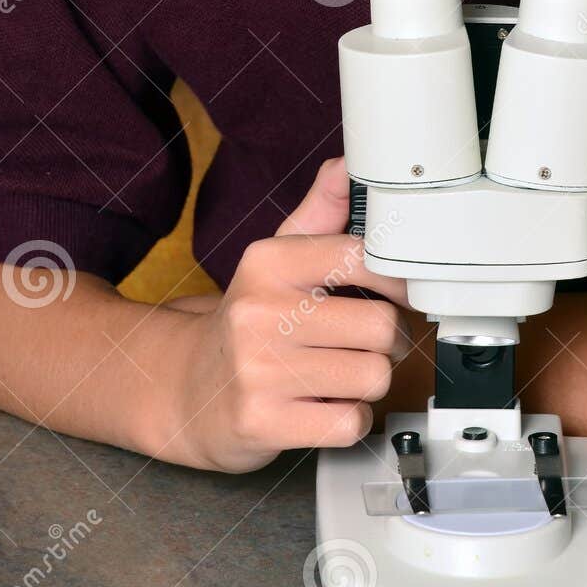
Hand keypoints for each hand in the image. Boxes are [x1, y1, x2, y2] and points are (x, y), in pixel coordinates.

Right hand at [162, 158, 409, 471]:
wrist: (187, 390)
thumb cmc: (249, 322)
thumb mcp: (276, 260)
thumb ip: (319, 212)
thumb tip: (345, 164)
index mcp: (268, 263)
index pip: (362, 258)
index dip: (396, 281)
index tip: (398, 293)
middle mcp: (259, 312)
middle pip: (380, 326)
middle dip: (388, 341)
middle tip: (368, 343)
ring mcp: (258, 370)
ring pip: (372, 376)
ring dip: (369, 382)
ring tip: (342, 374)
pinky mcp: (262, 422)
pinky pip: (349, 422)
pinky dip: (349, 419)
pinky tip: (323, 406)